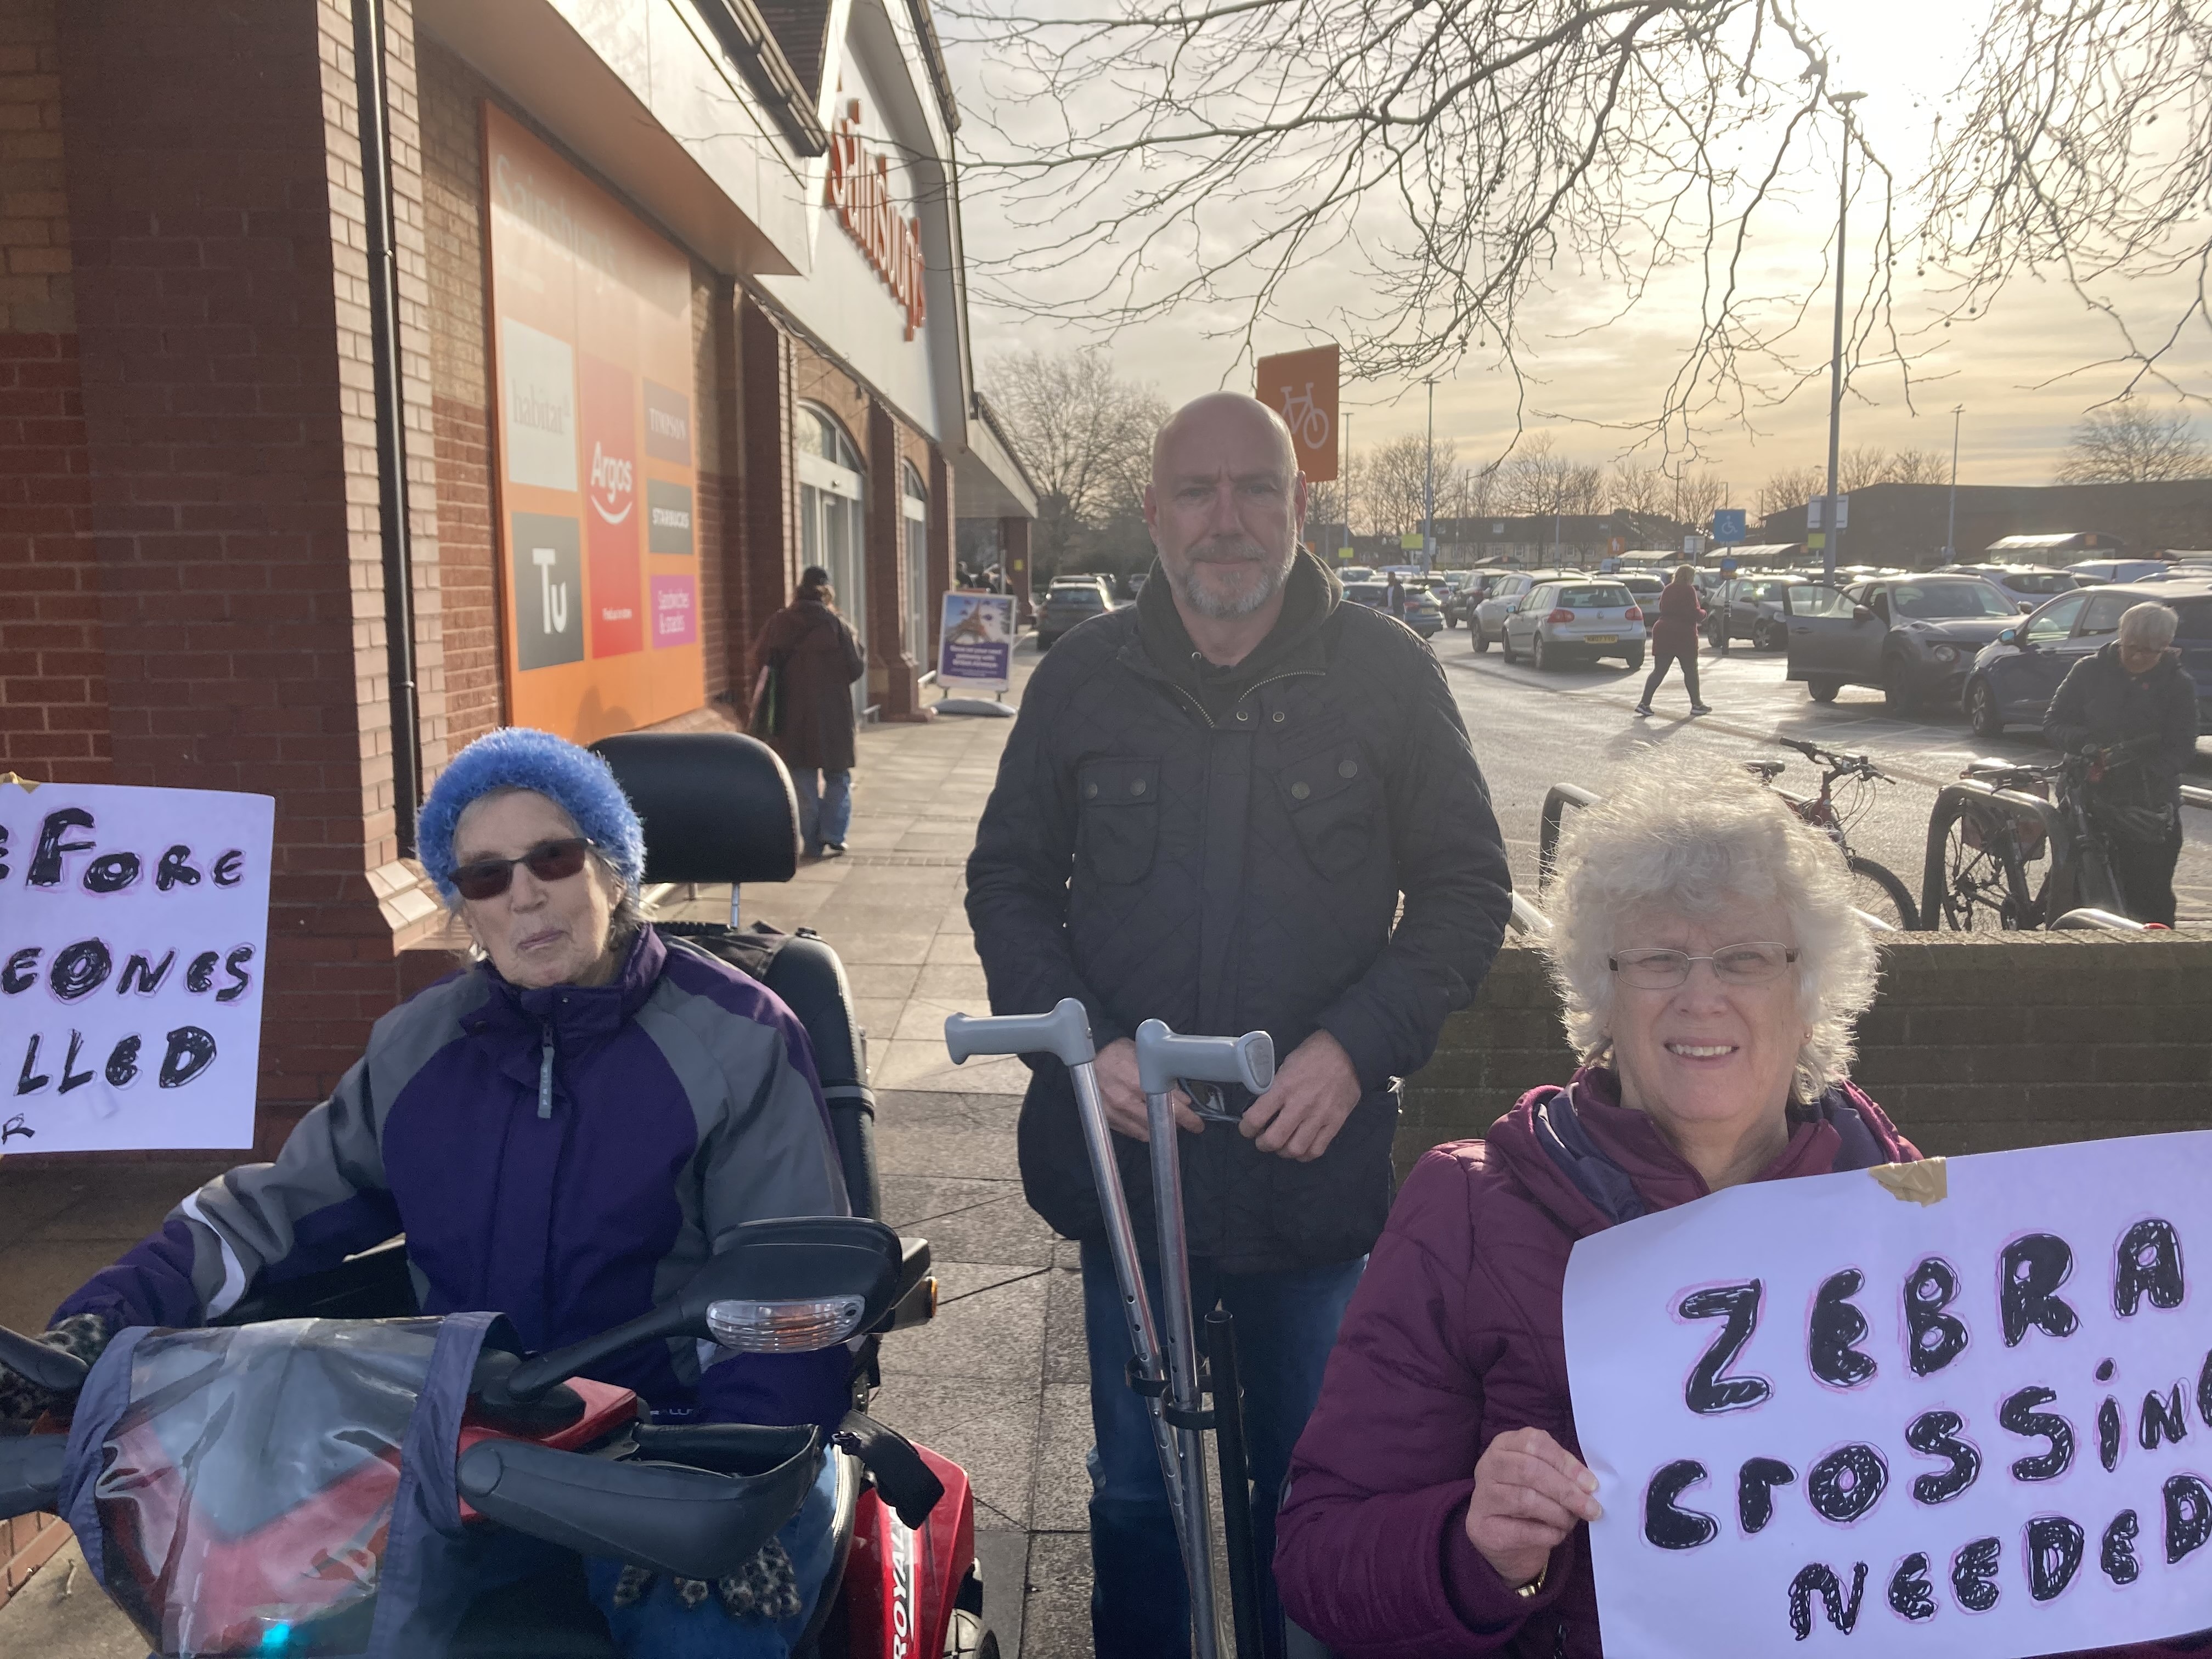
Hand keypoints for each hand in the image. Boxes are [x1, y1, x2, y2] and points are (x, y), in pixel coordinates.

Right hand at [1092, 1037, 1199, 1140]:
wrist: (1086, 1060)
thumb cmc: (1116, 1053)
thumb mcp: (1141, 1055)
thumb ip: (1161, 1076)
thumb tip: (1182, 1098)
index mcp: (1137, 1081)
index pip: (1168, 1105)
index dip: (1186, 1116)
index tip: (1197, 1123)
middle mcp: (1125, 1100)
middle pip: (1159, 1122)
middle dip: (1177, 1124)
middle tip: (1190, 1124)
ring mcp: (1115, 1113)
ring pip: (1147, 1132)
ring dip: (1161, 1129)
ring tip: (1169, 1122)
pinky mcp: (1108, 1120)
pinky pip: (1132, 1133)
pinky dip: (1145, 1131)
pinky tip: (1151, 1124)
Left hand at [1240, 1030, 1360, 1160]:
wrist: (1348, 1051)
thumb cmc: (1314, 1054)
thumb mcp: (1286, 1064)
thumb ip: (1274, 1087)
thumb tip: (1262, 1104)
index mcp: (1283, 1087)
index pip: (1255, 1118)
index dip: (1245, 1128)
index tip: (1247, 1127)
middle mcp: (1300, 1105)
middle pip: (1273, 1140)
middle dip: (1262, 1144)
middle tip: (1262, 1140)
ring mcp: (1319, 1116)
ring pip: (1295, 1150)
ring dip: (1283, 1152)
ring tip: (1282, 1145)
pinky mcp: (1335, 1123)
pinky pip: (1317, 1149)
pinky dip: (1305, 1154)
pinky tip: (1300, 1147)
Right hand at [1464, 1427, 1602, 1589]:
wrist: (1506, 1538)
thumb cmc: (1531, 1498)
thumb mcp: (1544, 1476)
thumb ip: (1562, 1472)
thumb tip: (1588, 1485)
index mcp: (1504, 1444)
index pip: (1534, 1442)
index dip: (1565, 1463)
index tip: (1591, 1484)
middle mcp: (1488, 1465)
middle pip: (1529, 1470)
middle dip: (1566, 1491)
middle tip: (1591, 1508)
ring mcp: (1482, 1497)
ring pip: (1526, 1499)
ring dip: (1559, 1513)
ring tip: (1572, 1522)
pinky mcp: (1483, 1528)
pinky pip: (1523, 1530)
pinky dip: (1548, 1533)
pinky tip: (1557, 1533)